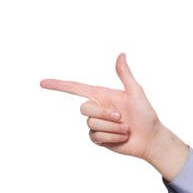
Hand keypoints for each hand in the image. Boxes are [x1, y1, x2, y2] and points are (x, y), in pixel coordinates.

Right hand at [40, 53, 188, 179]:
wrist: (150, 138)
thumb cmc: (146, 114)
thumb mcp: (136, 92)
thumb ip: (125, 75)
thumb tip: (121, 54)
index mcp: (102, 94)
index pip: (75, 88)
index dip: (58, 85)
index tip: (42, 83)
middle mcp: (97, 108)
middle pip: (85, 108)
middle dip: (105, 114)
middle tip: (122, 117)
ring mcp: (96, 124)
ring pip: (91, 124)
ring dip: (112, 127)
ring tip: (126, 129)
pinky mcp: (98, 138)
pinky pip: (95, 136)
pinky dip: (111, 137)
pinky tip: (121, 137)